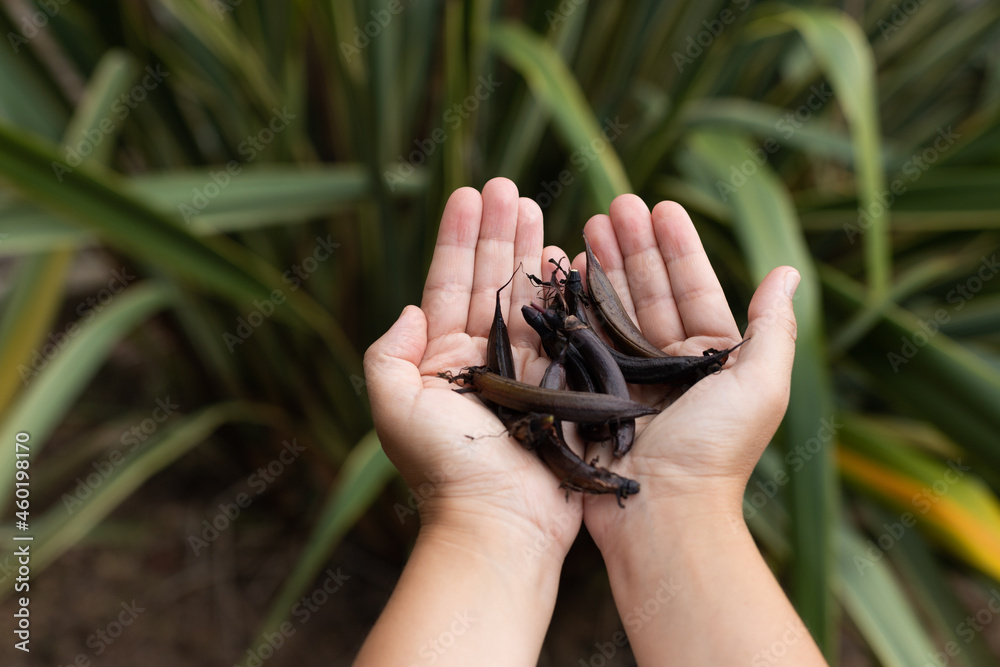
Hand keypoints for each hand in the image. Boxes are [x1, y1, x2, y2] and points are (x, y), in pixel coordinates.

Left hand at [364, 178, 582, 563]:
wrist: (502, 523)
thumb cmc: (445, 469)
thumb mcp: (394, 407)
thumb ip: (389, 354)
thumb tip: (411, 310)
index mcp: (441, 360)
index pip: (448, 284)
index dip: (457, 237)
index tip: (468, 193)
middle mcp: (482, 359)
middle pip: (489, 280)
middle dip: (497, 231)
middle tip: (507, 185)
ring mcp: (525, 371)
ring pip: (527, 297)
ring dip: (529, 250)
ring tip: (535, 206)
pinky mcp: (560, 386)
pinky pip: (564, 328)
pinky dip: (567, 292)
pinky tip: (571, 257)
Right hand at [570, 195, 799, 554]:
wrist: (659, 513)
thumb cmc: (715, 451)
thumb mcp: (761, 386)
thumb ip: (774, 328)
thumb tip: (788, 273)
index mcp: (708, 361)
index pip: (692, 289)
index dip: (677, 247)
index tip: (660, 206)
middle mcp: (665, 366)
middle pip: (648, 292)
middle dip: (633, 246)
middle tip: (616, 204)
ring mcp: (623, 379)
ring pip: (612, 310)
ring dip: (602, 267)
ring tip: (588, 226)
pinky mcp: (588, 394)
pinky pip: (580, 340)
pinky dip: (572, 305)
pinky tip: (563, 272)